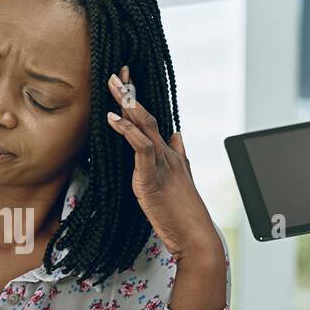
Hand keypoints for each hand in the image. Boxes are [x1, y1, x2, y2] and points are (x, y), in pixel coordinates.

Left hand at [105, 68, 220, 264]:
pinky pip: (141, 149)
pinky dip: (127, 131)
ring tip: (113, 86)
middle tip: (116, 73)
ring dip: (127, 104)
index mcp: (171, 155)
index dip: (138, 100)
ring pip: (144, 126)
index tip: (126, 82)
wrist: (196, 237)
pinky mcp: (152, 178)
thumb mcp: (180, 180)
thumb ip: (178, 156)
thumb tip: (177, 135)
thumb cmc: (184, 214)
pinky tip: (114, 119)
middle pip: (146, 116)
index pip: (150, 121)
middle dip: (130, 93)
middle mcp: (168, 154)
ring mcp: (162, 164)